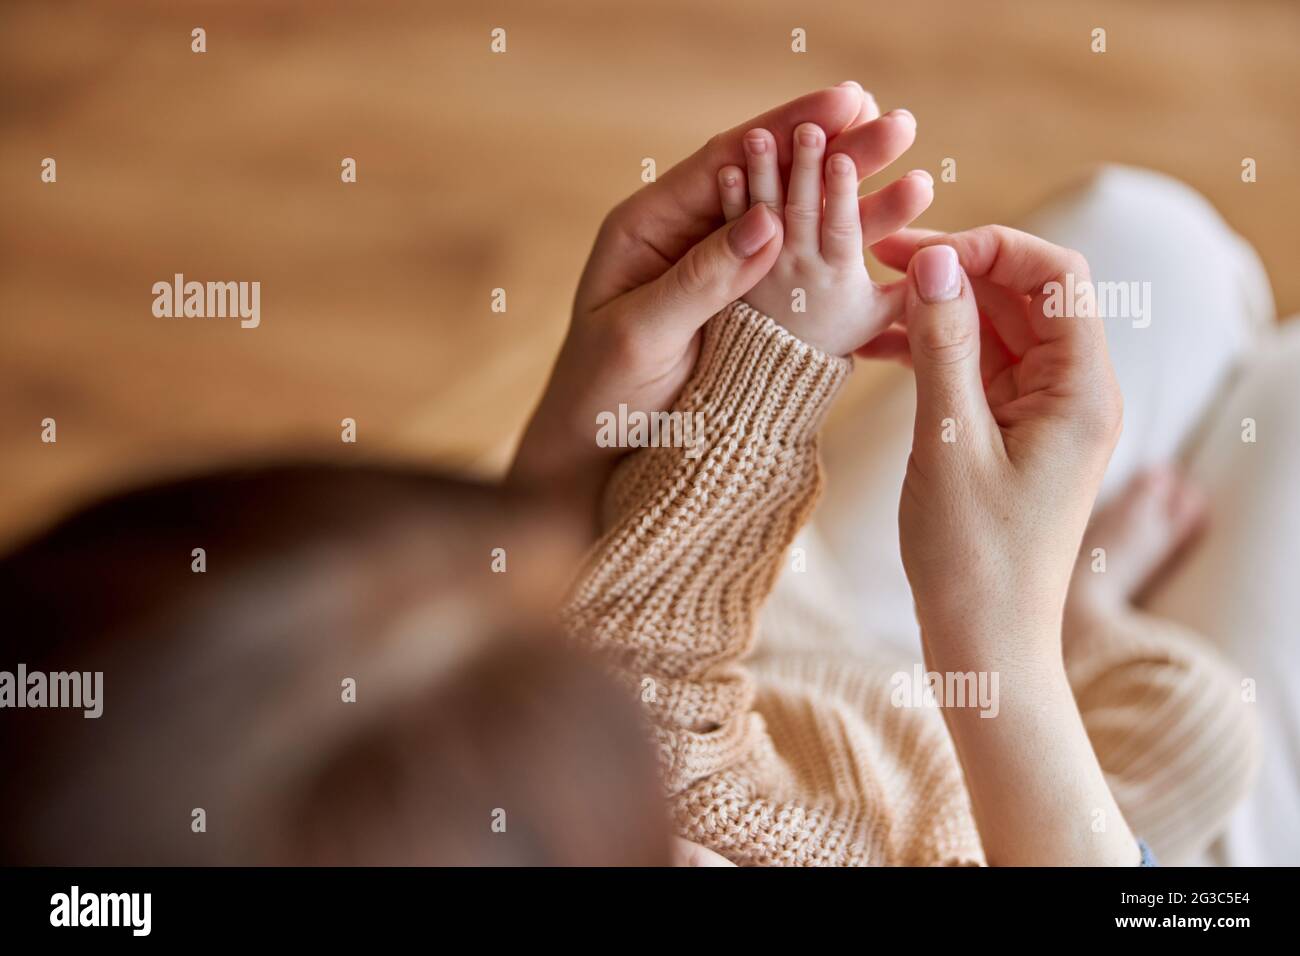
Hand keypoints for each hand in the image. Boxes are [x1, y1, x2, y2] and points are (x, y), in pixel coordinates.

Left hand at [510, 84, 919, 514]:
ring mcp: (720, 275)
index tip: (847, 106)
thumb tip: (769, 219)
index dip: (787, 128)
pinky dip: (843, 257)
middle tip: (896, 125)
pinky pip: (799, 274)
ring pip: (793, 226)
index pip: (725, 159)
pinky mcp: (743, 313)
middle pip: (768, 181)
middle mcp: (687, 239)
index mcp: (648, 226)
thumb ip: (701, 278)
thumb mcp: (642, 333)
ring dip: (851, 201)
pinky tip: (893, 243)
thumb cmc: (599, 395)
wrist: (594, 458)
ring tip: (915, 177)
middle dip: (834, 152)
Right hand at [866, 226, 1122, 660]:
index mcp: (1080, 390)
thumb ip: (943, 346)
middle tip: (878, 266)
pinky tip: (877, 346)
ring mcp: (1040, 412)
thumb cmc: (973, 558)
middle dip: (956, 270)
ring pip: (993, 328)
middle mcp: (1071, 392)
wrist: (984, 644)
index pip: (1055, 276)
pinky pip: (975, 367)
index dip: (989, 247)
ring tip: (866, 307)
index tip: (917, 253)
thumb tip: (933, 262)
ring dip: (937, 309)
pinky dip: (932, 349)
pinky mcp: (1009, 433)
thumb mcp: (949, 442)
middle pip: (1023, 295)